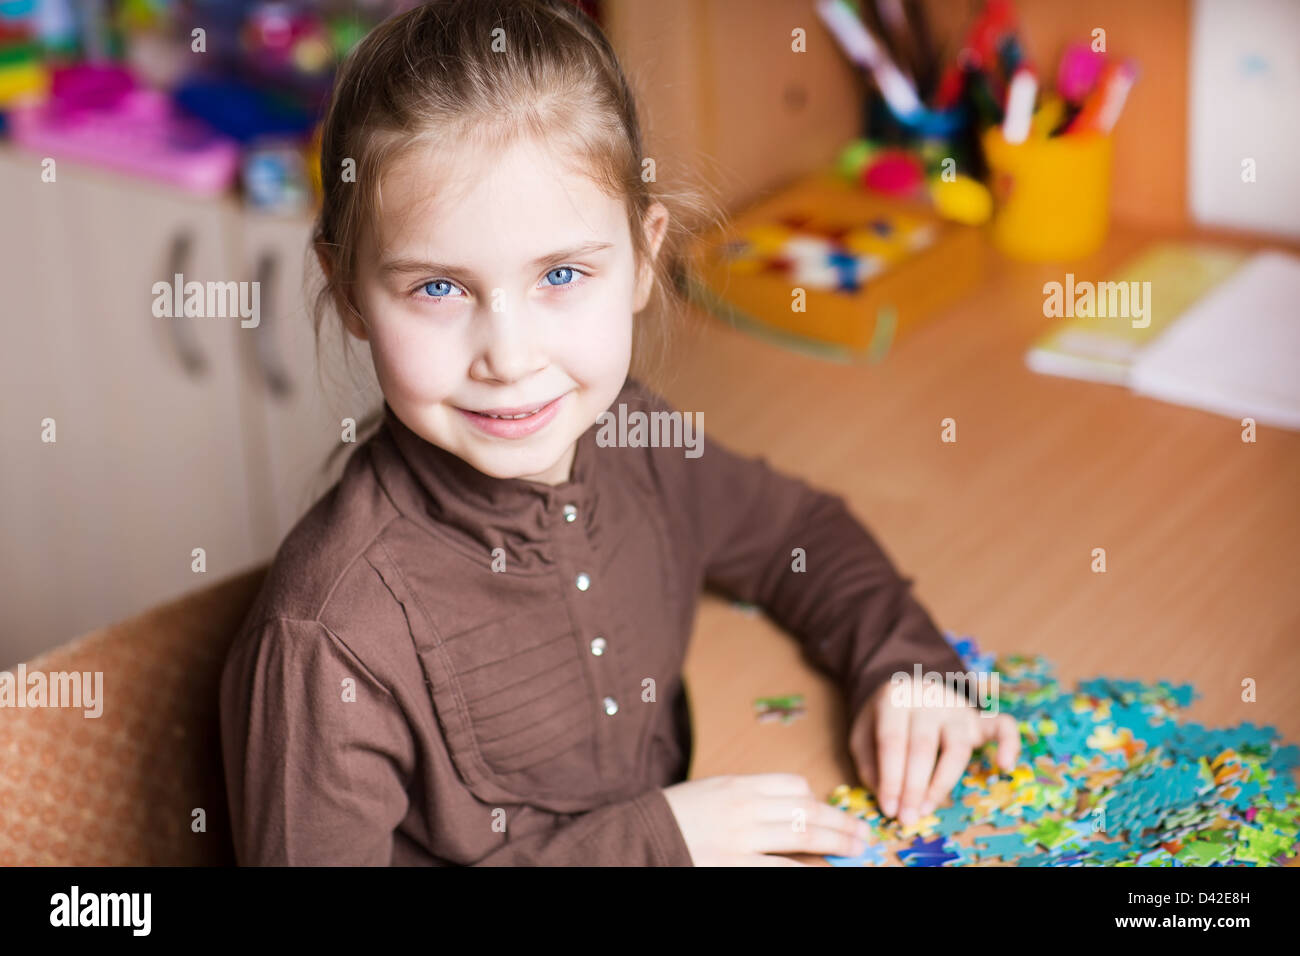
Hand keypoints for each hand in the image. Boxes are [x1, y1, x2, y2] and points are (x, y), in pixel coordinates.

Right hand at [662, 773, 872, 865]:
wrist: (637, 838)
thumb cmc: (673, 818)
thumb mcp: (710, 793)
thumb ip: (746, 798)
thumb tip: (789, 809)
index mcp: (738, 784)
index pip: (793, 785)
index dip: (818, 801)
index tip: (831, 814)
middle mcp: (744, 807)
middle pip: (807, 810)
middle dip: (841, 823)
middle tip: (864, 836)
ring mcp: (740, 838)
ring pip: (803, 837)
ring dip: (836, 846)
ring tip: (856, 854)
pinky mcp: (732, 866)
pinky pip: (781, 870)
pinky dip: (805, 871)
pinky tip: (821, 873)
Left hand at [849, 673, 1019, 825]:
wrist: (909, 683)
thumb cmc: (886, 716)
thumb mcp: (863, 731)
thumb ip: (869, 761)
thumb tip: (886, 797)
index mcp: (894, 699)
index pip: (893, 742)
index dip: (891, 779)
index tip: (889, 809)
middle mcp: (928, 700)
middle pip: (923, 747)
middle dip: (914, 788)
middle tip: (907, 817)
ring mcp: (956, 708)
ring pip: (956, 747)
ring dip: (942, 783)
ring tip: (928, 808)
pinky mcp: (978, 718)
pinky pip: (1002, 725)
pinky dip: (1009, 744)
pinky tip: (1005, 766)